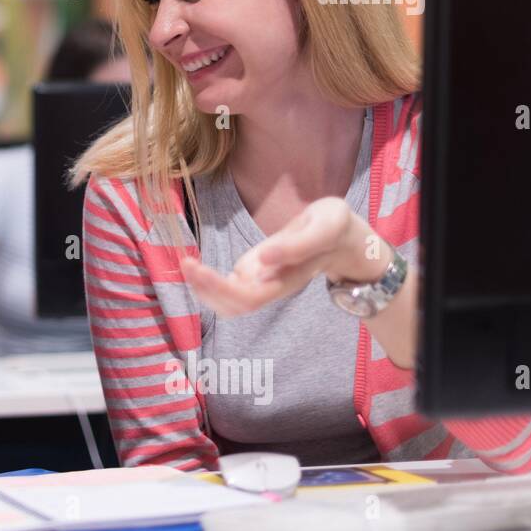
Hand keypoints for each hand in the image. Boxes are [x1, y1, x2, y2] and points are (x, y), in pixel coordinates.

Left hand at [181, 196, 385, 318]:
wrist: (344, 239)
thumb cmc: (335, 227)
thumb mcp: (326, 225)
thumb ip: (298, 244)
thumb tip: (262, 259)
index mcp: (291, 277)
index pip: (253, 296)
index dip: (226, 288)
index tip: (206, 269)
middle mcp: (275, 286)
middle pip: (238, 304)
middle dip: (209, 289)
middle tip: (187, 264)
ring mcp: (264, 283)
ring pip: (231, 303)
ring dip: (205, 289)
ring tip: (186, 265)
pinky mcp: (257, 275)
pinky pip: (229, 290)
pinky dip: (209, 283)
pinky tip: (195, 268)